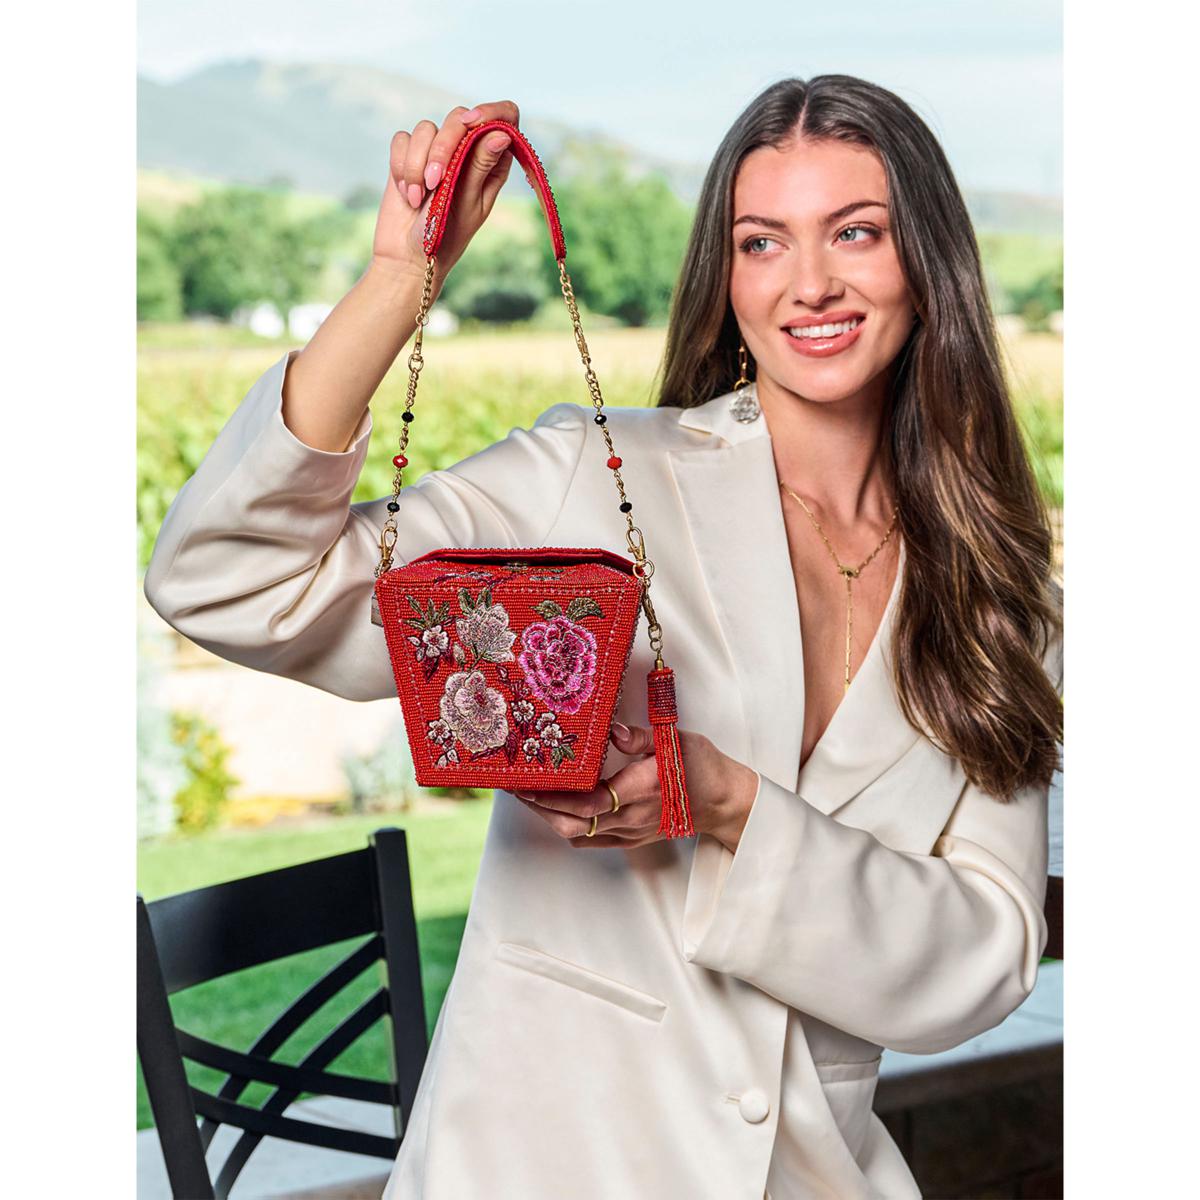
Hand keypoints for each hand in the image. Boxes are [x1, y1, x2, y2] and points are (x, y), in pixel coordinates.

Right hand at [370, 99, 519, 286]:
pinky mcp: (409, 156)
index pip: (504, 117)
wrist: (408, 257)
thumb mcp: (468, 202)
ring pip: (426, 128)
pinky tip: (407, 194)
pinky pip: (402, 139)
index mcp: (492, 163)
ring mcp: (436, 152)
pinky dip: (401, 166)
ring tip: (419, 199)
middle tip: (434, 181)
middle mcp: (466, 151)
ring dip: (417, 164)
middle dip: (443, 146)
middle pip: (459, 118)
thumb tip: (502, 133)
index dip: (490, 112)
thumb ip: (480, 165)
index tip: (472, 124)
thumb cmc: (446, 237)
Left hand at [513, 723, 758, 850]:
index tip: (525, 783)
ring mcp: (629, 832)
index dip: (550, 798)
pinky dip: (568, 828)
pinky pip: (591, 841)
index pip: (584, 803)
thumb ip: (640, 737)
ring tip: (529, 795)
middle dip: (538, 808)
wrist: (725, 801)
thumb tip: (611, 729)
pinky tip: (556, 811)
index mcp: (638, 793)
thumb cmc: (701, 767)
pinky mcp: (631, 838)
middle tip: (515, 786)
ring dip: (549, 818)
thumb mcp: (674, 740)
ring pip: (577, 835)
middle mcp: (629, 818)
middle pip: (571, 824)